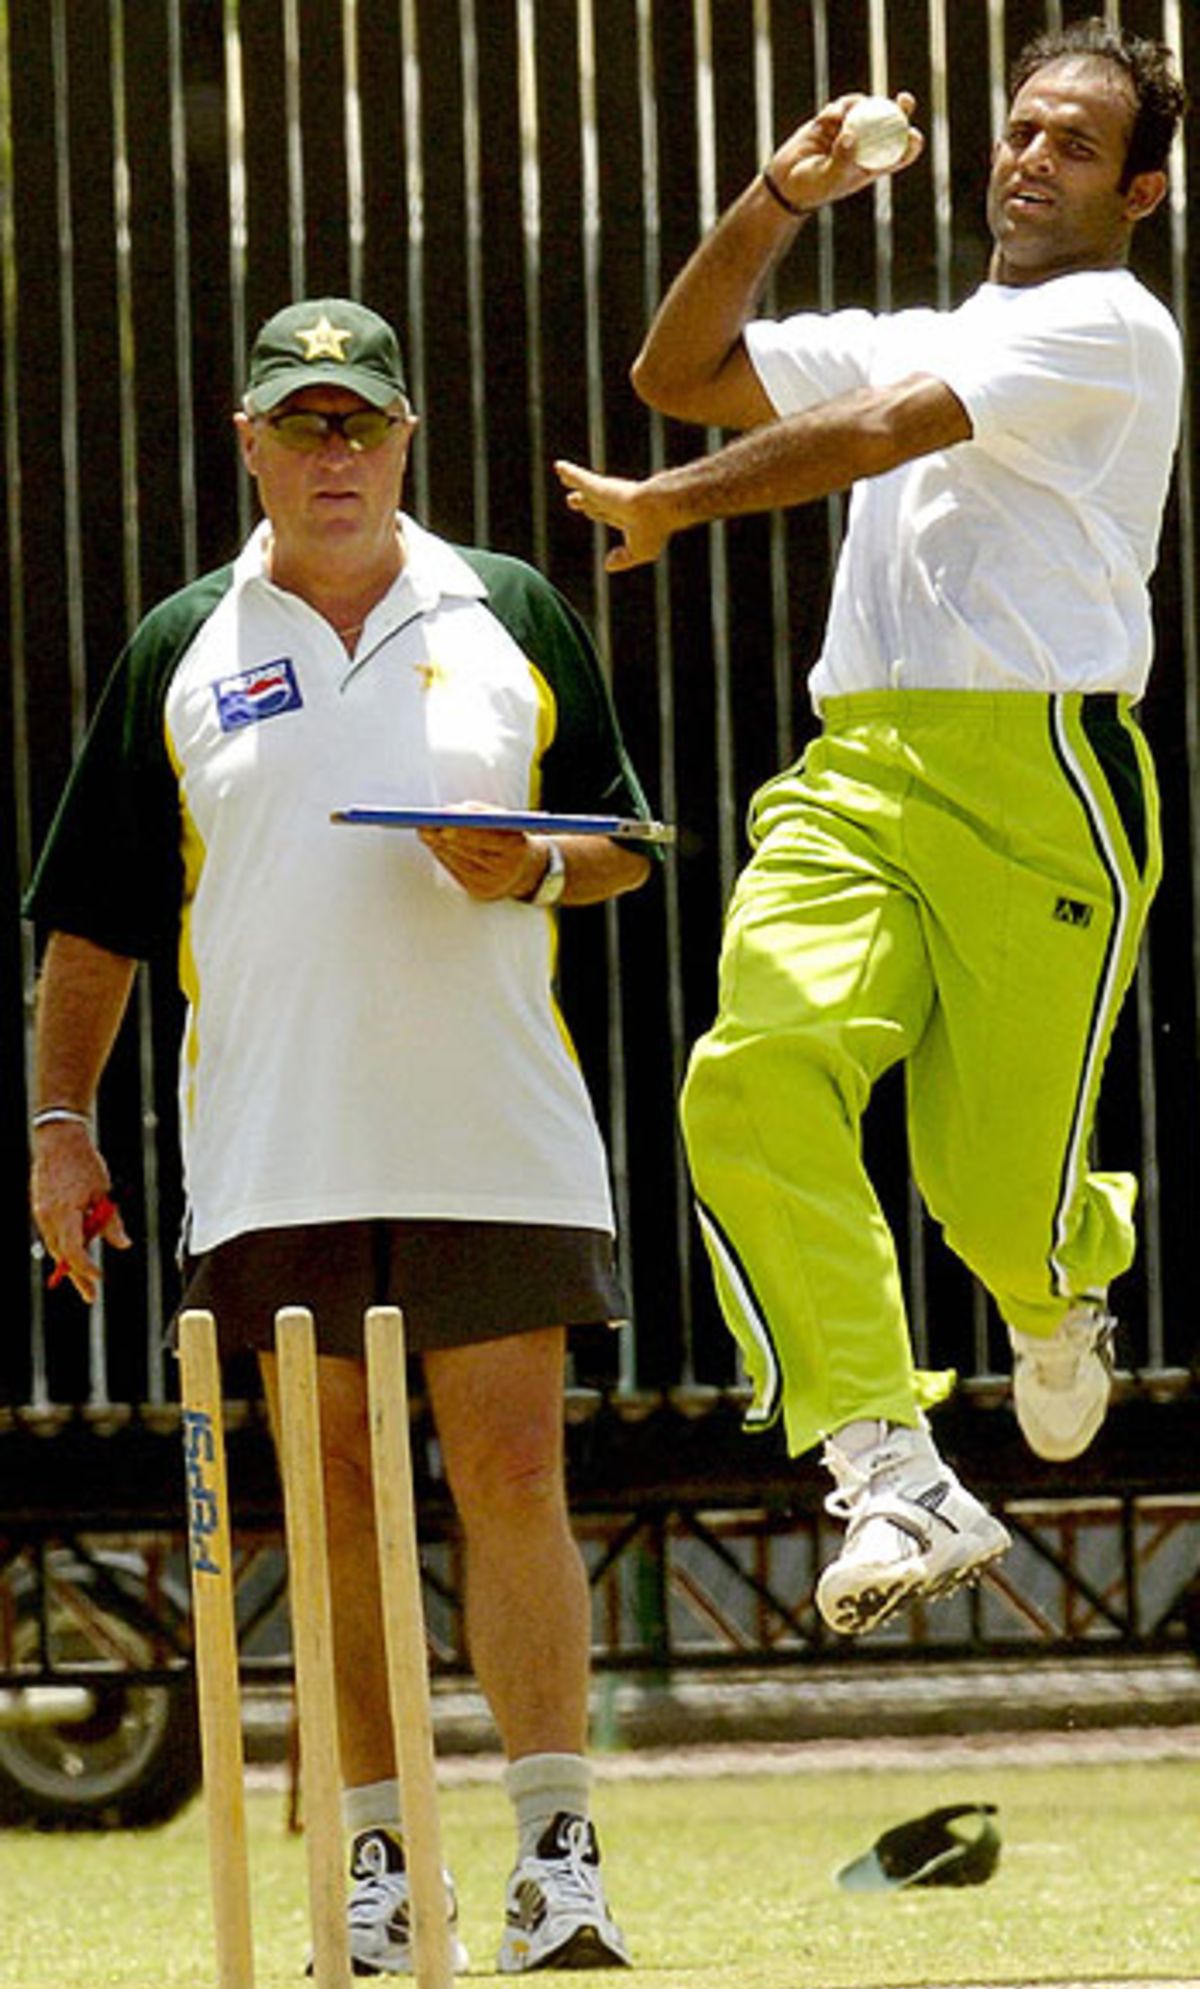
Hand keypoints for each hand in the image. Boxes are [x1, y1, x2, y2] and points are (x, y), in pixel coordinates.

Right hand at [31, 1122, 129, 1303]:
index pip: (74, 1250)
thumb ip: (111, 1221)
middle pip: (62, 1255)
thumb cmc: (85, 1163)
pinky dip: (64, 1245)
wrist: (59, 1141)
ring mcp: (41, 1213)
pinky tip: (77, 1251)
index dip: (85, 1268)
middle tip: (90, 1295)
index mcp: (65, 1212)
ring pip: (55, 1246)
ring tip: (86, 1278)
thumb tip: (124, 1244)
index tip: (98, 1279)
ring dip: (70, 1262)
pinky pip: (52, 1234)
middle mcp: (49, 1217)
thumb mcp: (104, 1192)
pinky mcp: (40, 1209)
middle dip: (77, 1276)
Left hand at [418, 812, 547, 900]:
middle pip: (470, 852)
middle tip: (424, 825)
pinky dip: (445, 858)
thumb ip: (481, 813)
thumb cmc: (511, 837)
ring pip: (460, 863)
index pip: (487, 838)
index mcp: (518, 848)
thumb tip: (448, 810)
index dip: (464, 830)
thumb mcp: (504, 820)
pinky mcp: (481, 893)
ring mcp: (494, 885)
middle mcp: (507, 870)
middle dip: (445, 838)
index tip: (443, 821)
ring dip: (441, 847)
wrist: (528, 870)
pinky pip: (458, 874)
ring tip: (425, 833)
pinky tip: (435, 846)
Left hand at [555, 461, 671, 571]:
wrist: (660, 508)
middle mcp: (617, 502)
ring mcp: (608, 493)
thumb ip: (624, 559)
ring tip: (561, 472)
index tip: (587, 509)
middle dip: (584, 498)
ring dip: (574, 479)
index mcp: (627, 516)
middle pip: (595, 499)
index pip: (607, 513)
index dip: (596, 511)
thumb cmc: (655, 529)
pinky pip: (580, 477)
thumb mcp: (640, 551)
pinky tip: (558, 466)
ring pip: (586, 485)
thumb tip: (607, 565)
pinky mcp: (599, 487)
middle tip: (571, 499)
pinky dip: (569, 472)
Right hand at [765, 91, 922, 212]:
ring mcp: (848, 130)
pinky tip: (828, 116)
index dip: (911, 142)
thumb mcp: (829, 178)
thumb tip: (851, 134)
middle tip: (905, 99)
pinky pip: (842, 106)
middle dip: (900, 108)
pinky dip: (838, 107)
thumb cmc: (811, 188)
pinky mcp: (831, 121)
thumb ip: (842, 158)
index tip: (913, 133)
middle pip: (890, 123)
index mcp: (871, 165)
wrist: (785, 182)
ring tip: (842, 117)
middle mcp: (864, 146)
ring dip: (860, 105)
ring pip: (865, 109)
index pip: (900, 153)